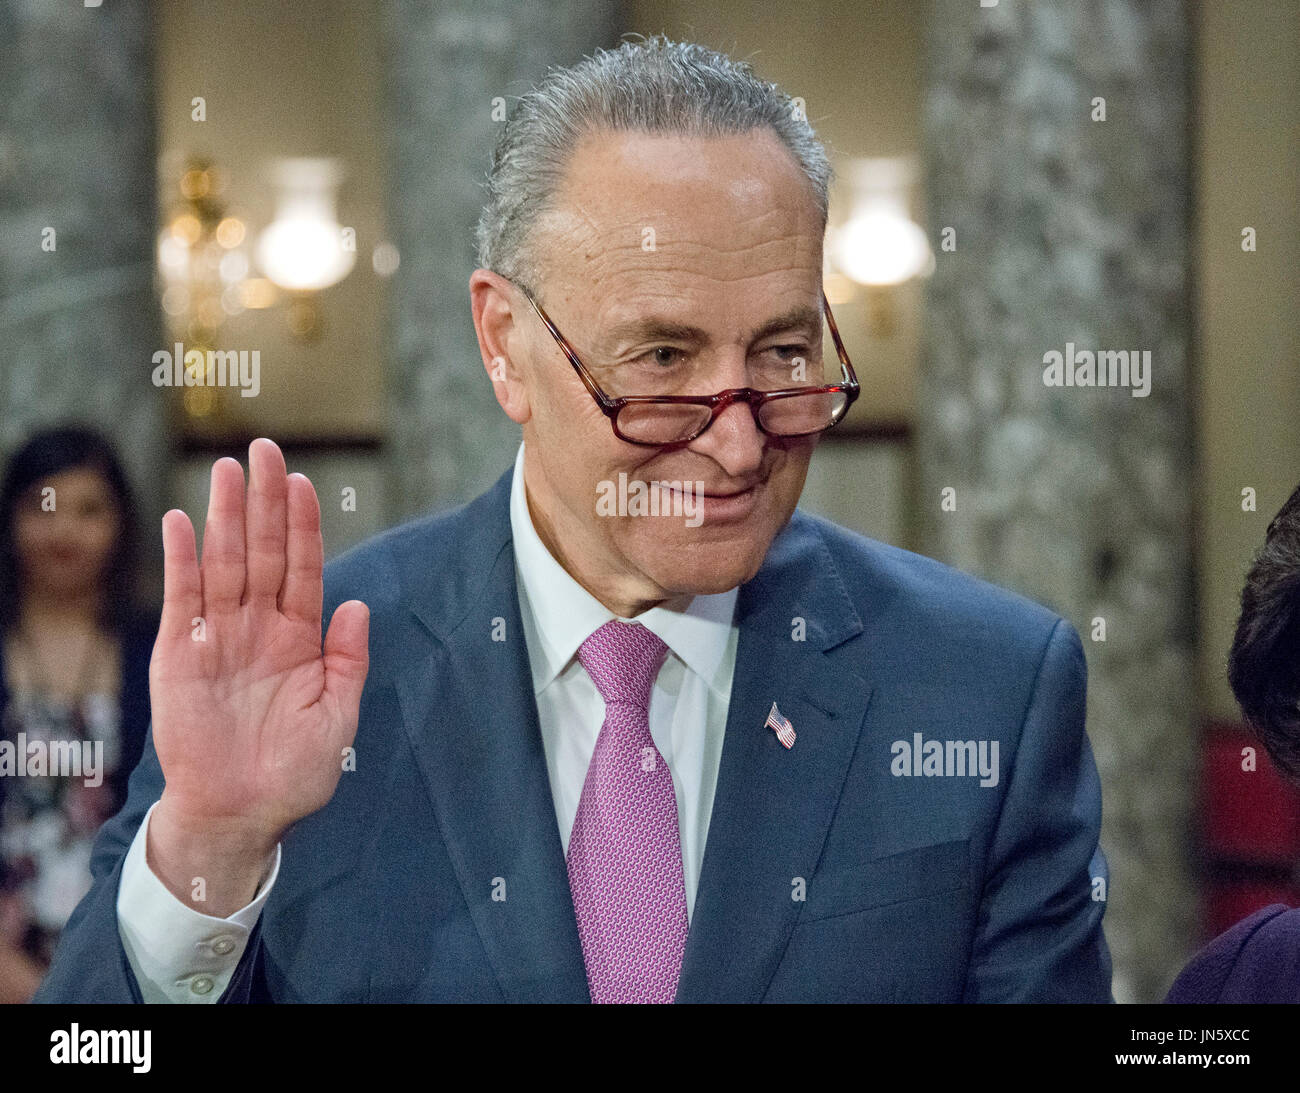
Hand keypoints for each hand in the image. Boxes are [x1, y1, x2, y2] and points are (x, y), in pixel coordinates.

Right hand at [147, 438, 368, 913]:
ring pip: (223, 563)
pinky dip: (181, 560)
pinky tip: (183, 521)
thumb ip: (348, 660)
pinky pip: (182, 598)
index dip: (302, 525)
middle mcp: (259, 628)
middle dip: (264, 502)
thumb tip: (358, 604)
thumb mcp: (338, 716)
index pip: (302, 567)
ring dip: (224, 516)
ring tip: (228, 469)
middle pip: (262, 551)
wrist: (242, 814)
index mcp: (299, 638)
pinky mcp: (180, 655)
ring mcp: (219, 637)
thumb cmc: (294, 773)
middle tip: (265, 448)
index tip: (304, 481)